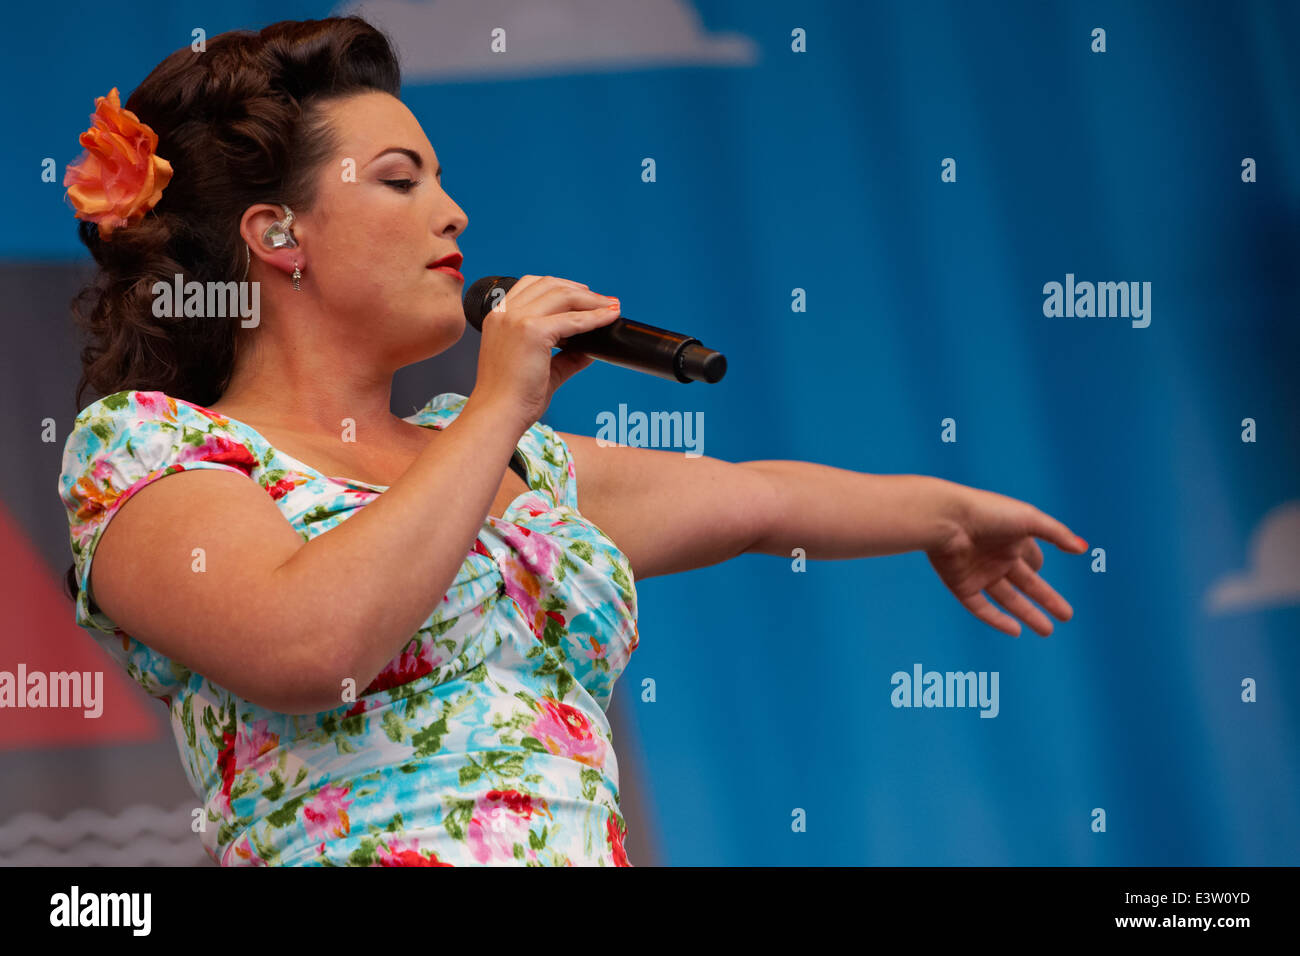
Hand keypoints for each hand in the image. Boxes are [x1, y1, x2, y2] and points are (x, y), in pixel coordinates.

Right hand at [469, 274, 621, 434]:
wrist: (497, 415)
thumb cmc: (512, 398)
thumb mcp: (541, 369)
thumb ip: (566, 356)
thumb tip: (591, 349)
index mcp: (498, 317)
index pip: (532, 286)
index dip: (561, 286)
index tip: (584, 296)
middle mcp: (505, 313)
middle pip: (549, 284)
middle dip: (580, 290)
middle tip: (604, 301)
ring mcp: (517, 320)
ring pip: (563, 295)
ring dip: (591, 299)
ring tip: (610, 306)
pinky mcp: (532, 332)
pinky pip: (573, 319)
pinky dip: (595, 317)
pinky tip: (609, 318)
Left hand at [925, 484, 1086, 636]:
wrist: (945, 520)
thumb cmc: (987, 513)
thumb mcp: (1029, 519)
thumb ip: (1057, 533)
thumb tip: (1083, 549)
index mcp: (1011, 538)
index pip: (1031, 558)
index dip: (1038, 564)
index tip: (1043, 569)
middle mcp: (995, 557)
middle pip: (1026, 583)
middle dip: (1047, 599)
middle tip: (1067, 617)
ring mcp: (979, 572)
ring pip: (1007, 599)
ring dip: (1028, 615)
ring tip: (1048, 631)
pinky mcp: (961, 585)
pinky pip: (981, 608)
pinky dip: (997, 620)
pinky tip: (1016, 631)